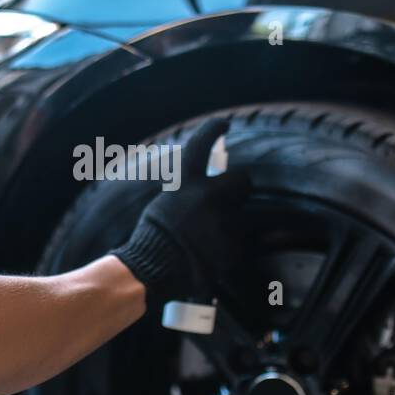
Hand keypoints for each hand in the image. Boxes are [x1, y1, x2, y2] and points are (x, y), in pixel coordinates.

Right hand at [110, 117, 250, 303]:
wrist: (151, 271)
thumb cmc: (151, 238)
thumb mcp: (164, 204)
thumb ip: (187, 193)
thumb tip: (204, 187)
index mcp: (186, 182)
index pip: (203, 143)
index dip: (214, 129)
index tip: (223, 123)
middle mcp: (209, 196)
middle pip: (243, 180)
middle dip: (238, 186)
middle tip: (230, 195)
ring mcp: (224, 221)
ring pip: (238, 216)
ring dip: (226, 224)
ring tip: (204, 241)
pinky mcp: (233, 246)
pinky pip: (236, 242)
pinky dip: (225, 249)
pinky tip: (208, 257)